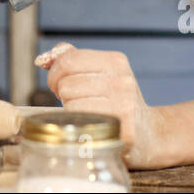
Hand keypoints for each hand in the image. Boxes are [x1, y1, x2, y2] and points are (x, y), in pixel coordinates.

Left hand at [37, 42, 162, 168]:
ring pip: (70, 102)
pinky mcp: (123, 130)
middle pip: (66, 83)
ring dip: (71, 111)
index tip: (61, 84)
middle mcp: (122, 80)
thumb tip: (43, 59)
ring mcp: (124, 105)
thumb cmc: (118, 102)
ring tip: (87, 114)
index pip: (68, 59)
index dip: (55, 74)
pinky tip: (90, 127)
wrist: (150, 134)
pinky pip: (81, 123)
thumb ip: (72, 60)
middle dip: (63, 95)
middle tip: (78, 102)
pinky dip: (78, 126)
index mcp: (116, 61)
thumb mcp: (101, 74)